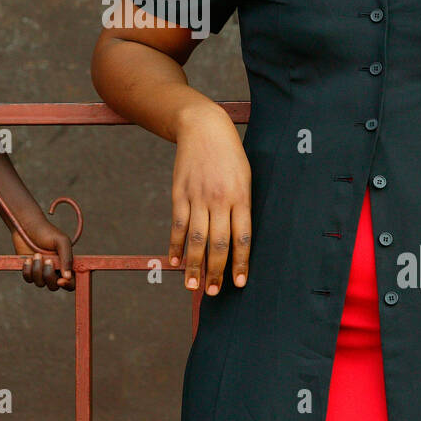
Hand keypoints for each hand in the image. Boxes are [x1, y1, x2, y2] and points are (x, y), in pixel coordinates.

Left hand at [11, 213, 74, 291]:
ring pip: (40, 283)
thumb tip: (67, 276)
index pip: (71, 282)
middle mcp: (54, 270)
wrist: (27, 226)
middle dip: (49, 275)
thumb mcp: (61, 241)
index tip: (61, 280)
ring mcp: (41, 272)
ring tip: (36, 255)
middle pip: (54, 286)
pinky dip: (28, 270)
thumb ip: (67, 258)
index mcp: (66, 264)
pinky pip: (29, 279)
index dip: (68, 285)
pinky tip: (28, 259)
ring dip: (37, 270)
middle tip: (47, 260)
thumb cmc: (46, 232)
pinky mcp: (29, 271)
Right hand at [169, 104, 251, 294]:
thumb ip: (242, 206)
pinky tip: (175, 262)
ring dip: (194, 265)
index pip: (242, 236)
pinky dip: (175, 245)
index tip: (239, 283)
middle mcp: (219, 199)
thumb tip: (238, 240)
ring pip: (196, 238)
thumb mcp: (245, 177)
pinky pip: (178, 225)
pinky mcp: (179, 193)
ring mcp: (197, 197)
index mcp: (241, 196)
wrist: (203, 128)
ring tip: (193, 286)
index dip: (240, 262)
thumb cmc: (230, 156)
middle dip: (216, 271)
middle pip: (218, 243)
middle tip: (213, 293)